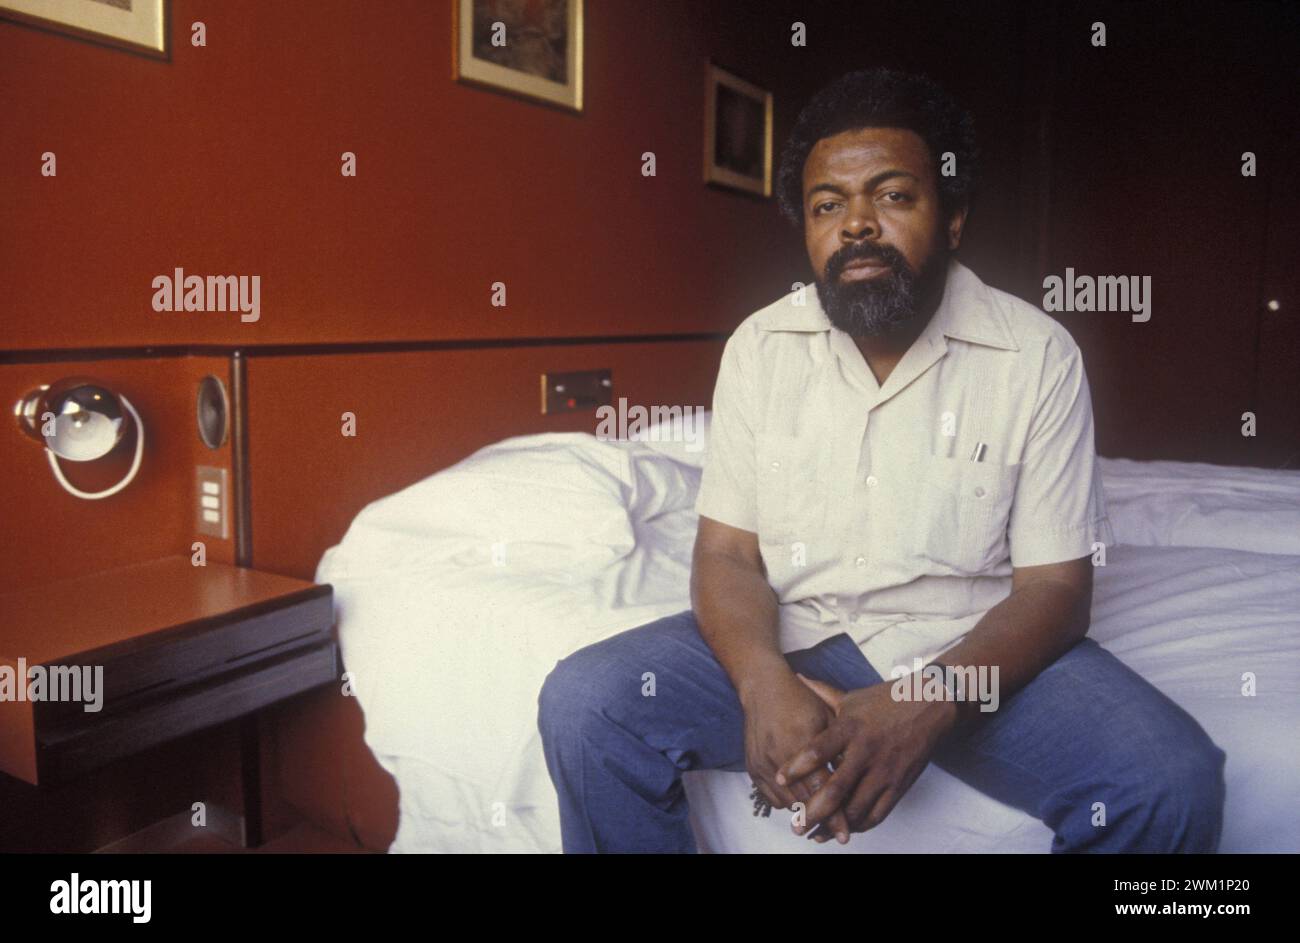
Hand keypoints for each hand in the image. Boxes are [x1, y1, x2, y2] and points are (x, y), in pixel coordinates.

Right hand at [743, 673, 853, 843]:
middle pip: (803, 801)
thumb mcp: (826, 719)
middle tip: (836, 835)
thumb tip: (857, 778)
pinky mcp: (752, 766)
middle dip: (821, 821)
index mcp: (803, 742)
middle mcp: (781, 756)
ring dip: (803, 812)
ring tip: (819, 819)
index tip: (846, 834)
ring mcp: (763, 762)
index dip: (835, 814)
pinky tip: (799, 800)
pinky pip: (771, 796)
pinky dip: (786, 802)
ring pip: (786, 802)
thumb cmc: (800, 700)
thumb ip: (839, 750)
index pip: (822, 788)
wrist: (763, 688)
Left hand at [775, 673, 954, 837]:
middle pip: (836, 789)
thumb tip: (798, 677)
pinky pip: (878, 813)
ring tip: (817, 834)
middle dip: (813, 811)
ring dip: (835, 825)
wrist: (931, 704)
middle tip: (796, 825)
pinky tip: (845, 828)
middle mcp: (866, 751)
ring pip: (856, 808)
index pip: (819, 750)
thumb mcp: (852, 697)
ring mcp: (885, 770)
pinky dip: (859, 825)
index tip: (780, 779)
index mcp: (850, 727)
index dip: (798, 766)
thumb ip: (823, 693)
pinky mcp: (900, 785)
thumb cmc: (886, 700)